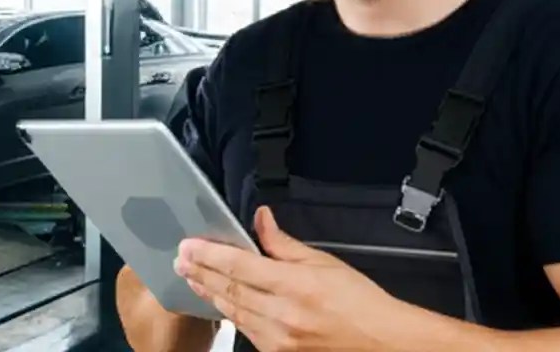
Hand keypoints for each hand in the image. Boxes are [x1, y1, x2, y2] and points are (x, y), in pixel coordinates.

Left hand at [174, 206, 393, 350]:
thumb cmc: (358, 301)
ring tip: (191, 276)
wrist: (379, 340)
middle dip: (201, 272)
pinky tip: (217, 300)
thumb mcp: (323, 262)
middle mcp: (282, 315)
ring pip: (232, 311)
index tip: (189, 245)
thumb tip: (260, 219)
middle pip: (229, 290)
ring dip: (208, 292)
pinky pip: (244, 329)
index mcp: (295, 286)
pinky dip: (228, 312)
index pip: (240, 266)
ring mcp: (278, 339)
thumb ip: (283, 243)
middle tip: (180, 258)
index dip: (210, 254)